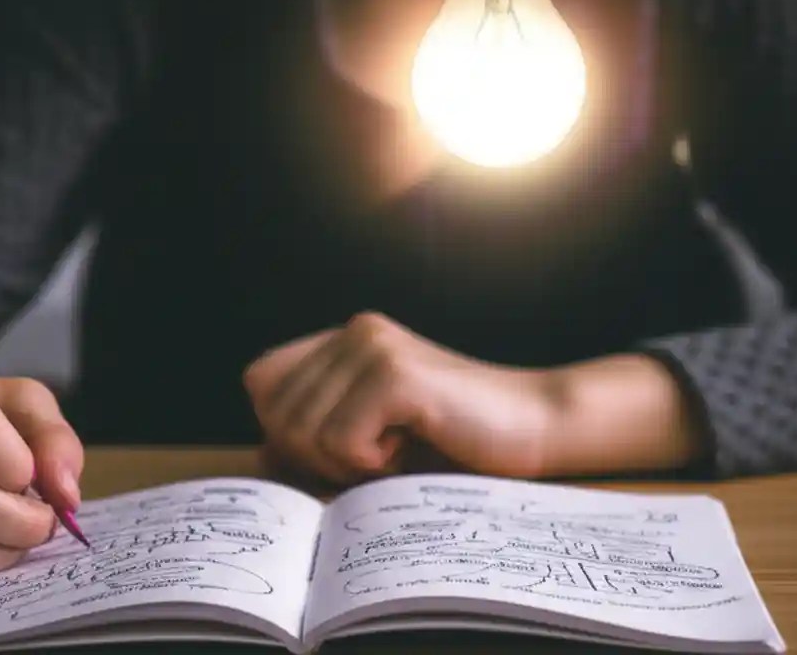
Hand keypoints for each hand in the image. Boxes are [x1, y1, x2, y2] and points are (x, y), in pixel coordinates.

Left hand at [244, 313, 704, 485]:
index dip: (284, 430)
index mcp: (344, 341)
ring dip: (345, 463)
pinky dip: (369, 464)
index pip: (261, 383)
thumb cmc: (456, 441)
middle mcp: (354, 333)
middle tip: (376, 456)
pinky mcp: (396, 375)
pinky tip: (410, 448)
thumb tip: (261, 457)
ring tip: (397, 450)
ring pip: (301, 430)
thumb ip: (315, 441)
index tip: (342, 450)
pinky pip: (339, 441)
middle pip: (275, 412)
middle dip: (313, 456)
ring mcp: (374, 347)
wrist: (535, 428)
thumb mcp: (372, 441)